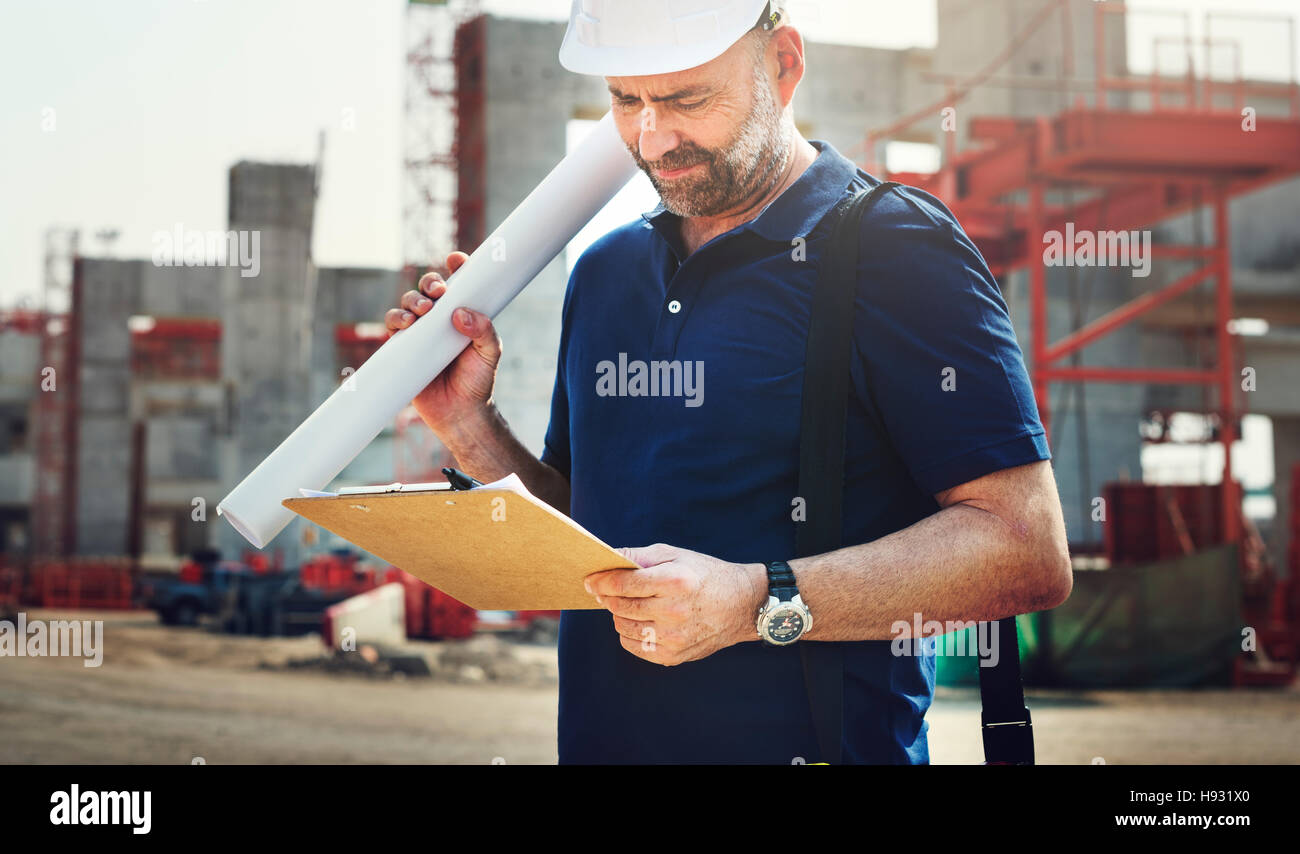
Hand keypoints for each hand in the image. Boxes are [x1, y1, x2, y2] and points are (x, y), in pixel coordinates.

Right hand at [384, 250, 501, 438]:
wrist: (460, 413)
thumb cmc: (478, 381)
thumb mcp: (490, 353)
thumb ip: (484, 331)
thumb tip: (461, 313)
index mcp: (462, 314)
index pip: (458, 284)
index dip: (456, 266)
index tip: (456, 259)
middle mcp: (439, 320)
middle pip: (428, 288)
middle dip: (430, 283)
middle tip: (439, 292)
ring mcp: (419, 333)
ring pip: (408, 304)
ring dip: (412, 300)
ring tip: (423, 311)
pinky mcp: (402, 348)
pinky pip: (393, 326)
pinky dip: (396, 319)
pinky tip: (406, 324)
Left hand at [585, 544, 765, 665]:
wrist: (742, 605)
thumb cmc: (705, 575)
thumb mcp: (675, 555)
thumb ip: (638, 556)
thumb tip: (606, 561)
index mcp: (675, 581)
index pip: (623, 583)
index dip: (601, 581)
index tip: (590, 580)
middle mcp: (674, 611)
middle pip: (620, 606)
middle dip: (609, 596)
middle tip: (610, 590)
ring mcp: (674, 637)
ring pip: (623, 627)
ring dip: (620, 614)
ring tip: (632, 604)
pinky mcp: (673, 656)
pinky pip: (633, 646)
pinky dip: (630, 633)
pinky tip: (643, 621)